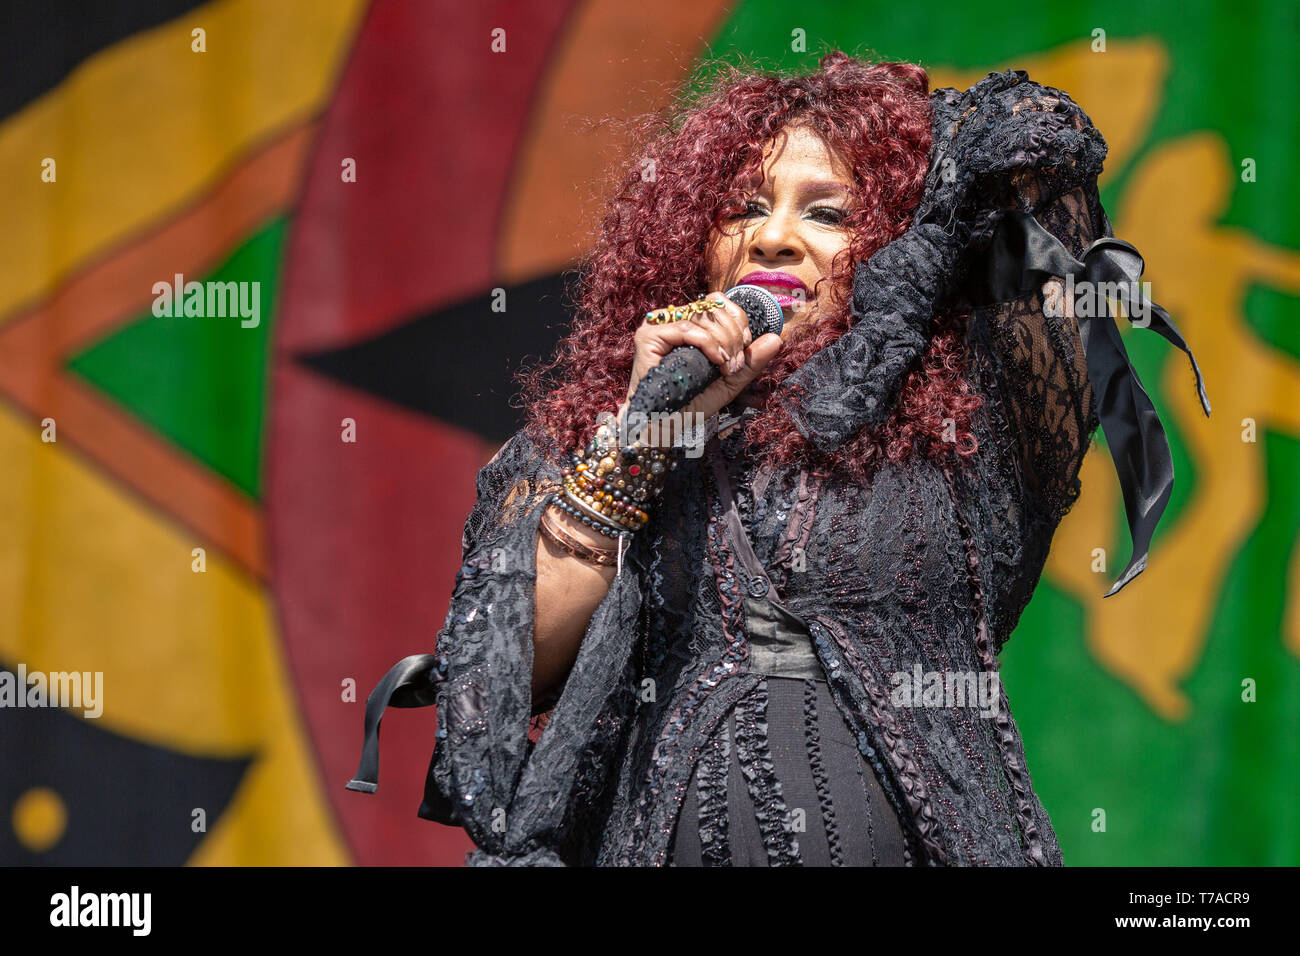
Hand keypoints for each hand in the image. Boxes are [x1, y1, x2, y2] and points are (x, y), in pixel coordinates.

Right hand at [624, 296, 782, 424]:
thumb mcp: (730, 381)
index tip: (744, 347)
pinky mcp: (648, 336)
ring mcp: (660, 326)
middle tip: (735, 364)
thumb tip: (777, 338)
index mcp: (692, 324)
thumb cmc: (692, 403)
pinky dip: (708, 343)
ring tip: (725, 366)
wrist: (664, 425)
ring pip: (704, 316)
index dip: (739, 320)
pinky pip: (687, 328)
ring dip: (724, 341)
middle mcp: (674, 320)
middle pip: (715, 307)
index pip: (719, 302)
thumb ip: (751, 360)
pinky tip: (716, 361)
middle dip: (734, 336)